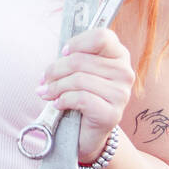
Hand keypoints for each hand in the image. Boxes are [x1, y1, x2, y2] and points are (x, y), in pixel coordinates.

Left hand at [36, 27, 133, 162]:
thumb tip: (53, 65)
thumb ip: (73, 59)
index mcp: (119, 55)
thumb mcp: (79, 71)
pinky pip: (81, 98)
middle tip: (44, 80)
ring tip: (46, 93)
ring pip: (78, 79)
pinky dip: (63, 100)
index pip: (101, 37)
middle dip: (56, 70)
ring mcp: (121, 94)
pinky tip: (58, 104)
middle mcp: (124, 72)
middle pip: (81, 60)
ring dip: (56, 87)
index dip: (78, 43)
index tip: (63, 53)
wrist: (87, 131)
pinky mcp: (113, 114)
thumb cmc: (82, 95)